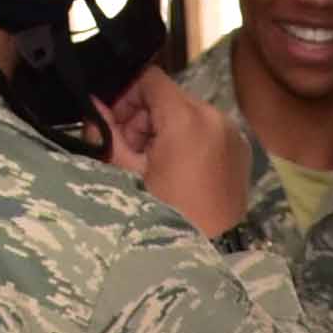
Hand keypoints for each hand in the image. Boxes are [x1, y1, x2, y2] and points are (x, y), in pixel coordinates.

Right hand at [95, 67, 253, 240]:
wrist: (210, 253)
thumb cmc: (164, 216)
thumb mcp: (126, 172)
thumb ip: (106, 133)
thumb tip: (91, 105)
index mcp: (187, 119)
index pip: (150, 79)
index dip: (126, 95)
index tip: (116, 122)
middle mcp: (215, 118)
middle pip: (170, 96)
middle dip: (144, 117)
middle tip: (131, 150)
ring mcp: (233, 134)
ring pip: (188, 112)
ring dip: (165, 129)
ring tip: (153, 165)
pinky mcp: (241, 150)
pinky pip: (208, 131)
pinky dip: (189, 140)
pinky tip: (178, 171)